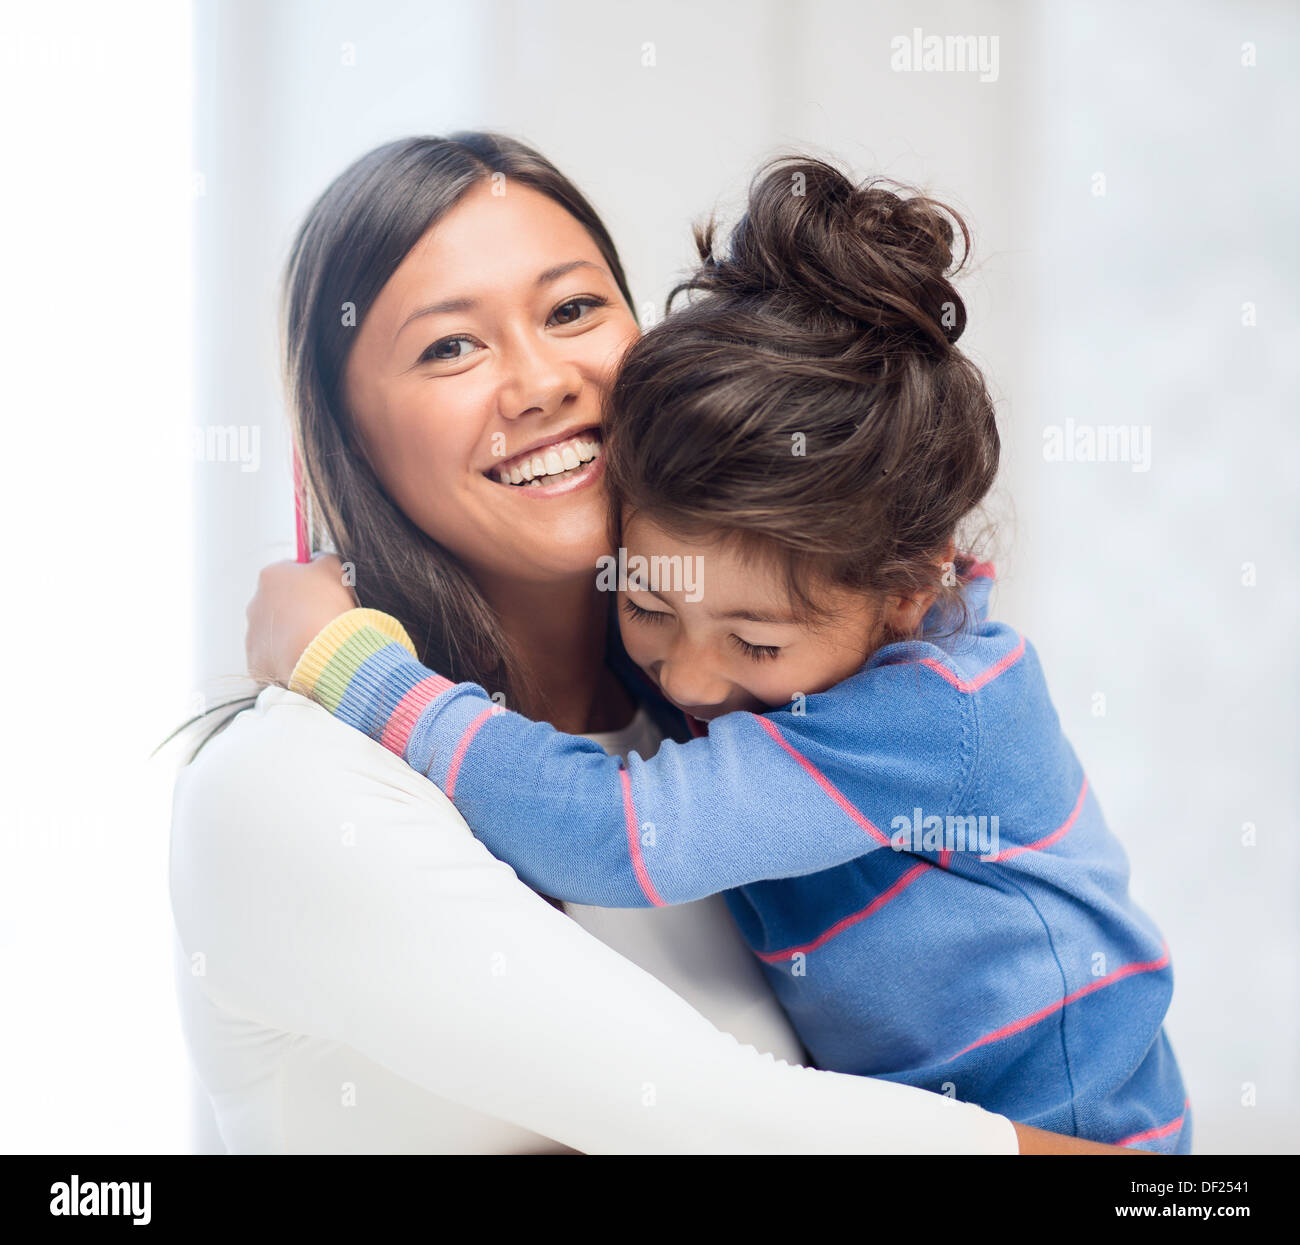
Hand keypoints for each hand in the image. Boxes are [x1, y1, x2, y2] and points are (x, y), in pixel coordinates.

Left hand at [245, 553, 357, 686]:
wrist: (322, 651)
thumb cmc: (328, 607)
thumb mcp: (336, 568)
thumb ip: (325, 560)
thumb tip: (321, 562)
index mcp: (271, 576)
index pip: (288, 572)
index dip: (309, 581)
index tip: (324, 591)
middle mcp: (255, 603)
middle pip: (278, 603)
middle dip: (297, 609)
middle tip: (322, 618)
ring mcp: (252, 634)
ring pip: (274, 631)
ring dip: (292, 634)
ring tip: (317, 642)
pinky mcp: (256, 661)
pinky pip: (272, 657)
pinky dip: (288, 658)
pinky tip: (307, 658)